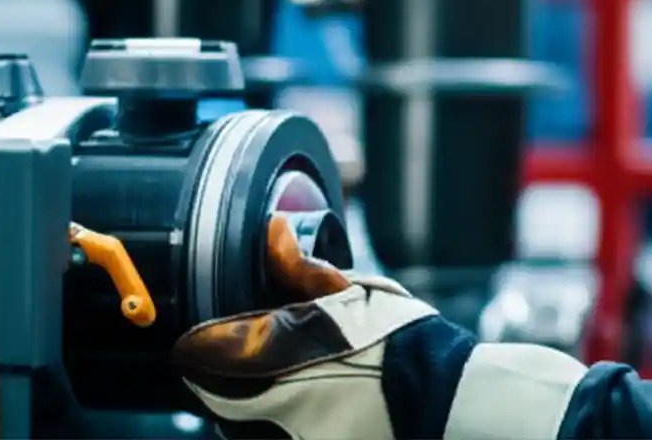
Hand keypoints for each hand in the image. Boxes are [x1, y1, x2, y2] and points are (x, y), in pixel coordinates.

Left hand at [174, 217, 588, 439]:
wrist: (450, 397)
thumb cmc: (403, 345)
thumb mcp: (353, 296)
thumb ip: (304, 272)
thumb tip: (274, 233)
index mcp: (270, 369)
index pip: (202, 360)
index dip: (205, 348)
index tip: (212, 341)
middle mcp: (271, 417)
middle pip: (220, 401)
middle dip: (232, 380)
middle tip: (258, 360)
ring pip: (248, 426)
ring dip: (256, 405)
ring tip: (298, 380)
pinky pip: (282, 436)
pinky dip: (288, 422)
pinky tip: (316, 403)